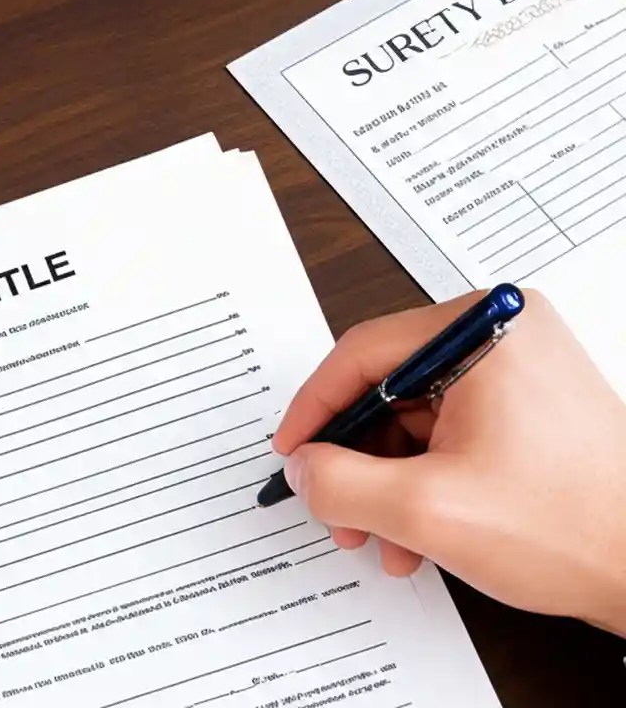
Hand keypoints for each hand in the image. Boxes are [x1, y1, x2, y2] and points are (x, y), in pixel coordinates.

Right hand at [273, 289, 625, 635]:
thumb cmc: (578, 528)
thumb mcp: (426, 510)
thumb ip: (341, 483)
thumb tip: (303, 469)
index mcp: (485, 332)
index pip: (362, 354)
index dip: (315, 410)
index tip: (292, 452)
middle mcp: (506, 338)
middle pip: (387, 389)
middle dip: (356, 461)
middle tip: (337, 507)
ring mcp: (521, 373)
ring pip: (415, 420)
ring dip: (388, 483)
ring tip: (386, 538)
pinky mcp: (530, 409)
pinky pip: (450, 435)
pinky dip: (424, 483)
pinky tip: (420, 534)